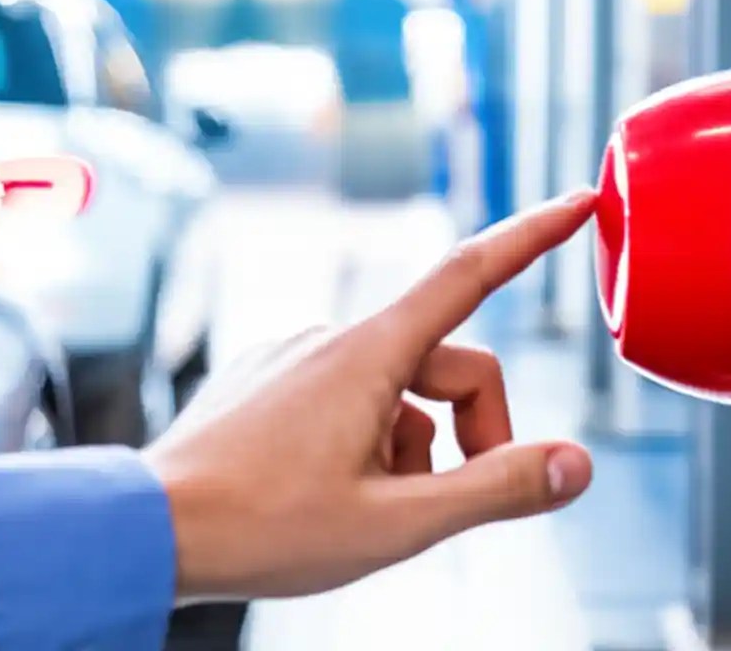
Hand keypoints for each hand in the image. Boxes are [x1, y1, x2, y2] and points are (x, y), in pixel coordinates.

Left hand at [145, 189, 597, 601]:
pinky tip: (322, 490)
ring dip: (410, 452)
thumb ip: (494, 490)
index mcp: (369, 355)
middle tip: (446, 506)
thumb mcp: (397, 522)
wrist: (150, 529)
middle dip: (472, 436)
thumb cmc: (263, 526)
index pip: (471, 273)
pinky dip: (364, 443)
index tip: (580, 200)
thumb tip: (574, 466)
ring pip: (397, 394)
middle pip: (448, 366)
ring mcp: (296, 357)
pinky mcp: (270, 380)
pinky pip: (346, 399)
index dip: (533, 235)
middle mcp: (331, 339)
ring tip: (362, 510)